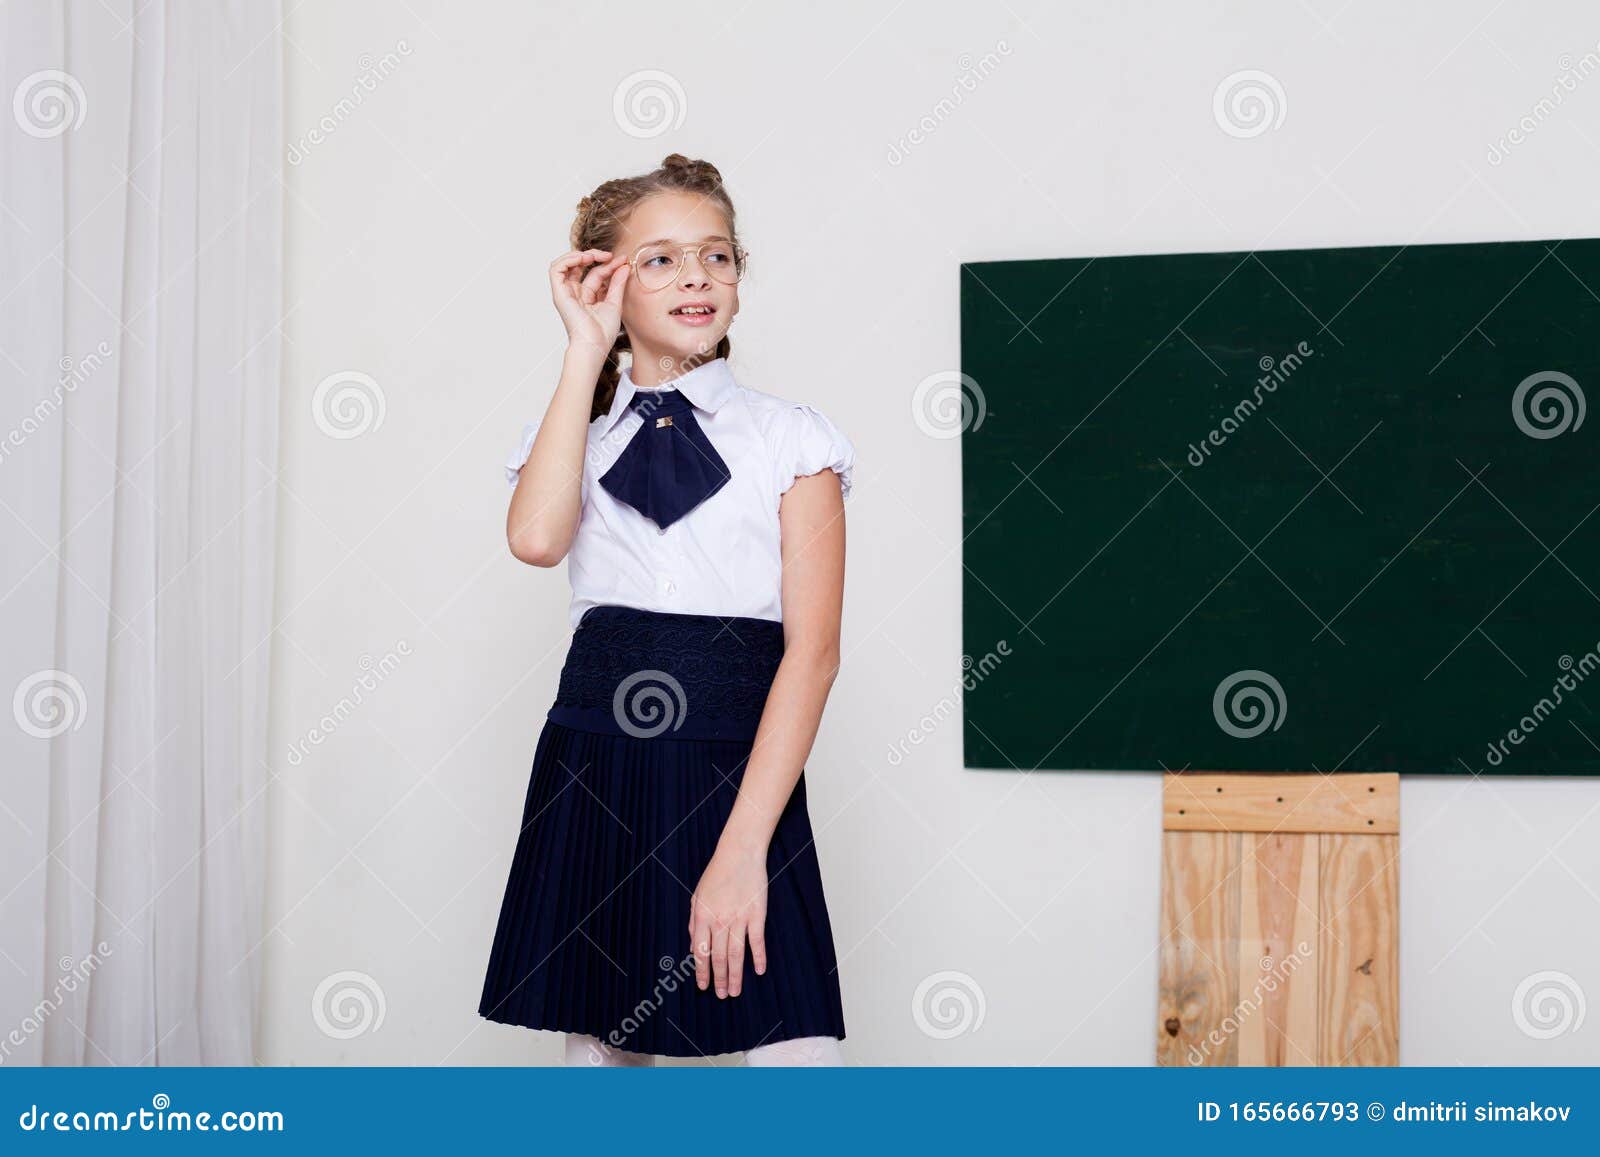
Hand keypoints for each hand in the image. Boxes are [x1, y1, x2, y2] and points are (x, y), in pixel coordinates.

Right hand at [549, 248, 629, 351]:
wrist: (594, 344)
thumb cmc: (603, 333)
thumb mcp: (615, 303)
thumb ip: (618, 283)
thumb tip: (624, 265)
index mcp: (589, 296)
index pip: (597, 273)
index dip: (609, 264)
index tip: (623, 261)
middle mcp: (576, 293)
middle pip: (582, 266)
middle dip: (596, 256)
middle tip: (611, 255)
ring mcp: (566, 292)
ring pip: (565, 264)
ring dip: (580, 255)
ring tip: (594, 256)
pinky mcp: (559, 293)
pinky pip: (556, 269)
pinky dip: (568, 259)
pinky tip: (583, 258)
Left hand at [688, 843, 767, 998]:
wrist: (739, 854)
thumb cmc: (716, 874)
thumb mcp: (697, 896)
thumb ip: (694, 923)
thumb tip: (694, 947)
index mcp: (701, 916)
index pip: (701, 952)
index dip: (701, 971)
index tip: (703, 986)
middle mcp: (719, 920)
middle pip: (718, 958)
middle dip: (719, 979)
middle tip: (721, 995)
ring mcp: (739, 918)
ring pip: (736, 954)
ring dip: (735, 976)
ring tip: (735, 991)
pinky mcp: (756, 914)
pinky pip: (757, 941)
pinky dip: (758, 958)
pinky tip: (759, 970)